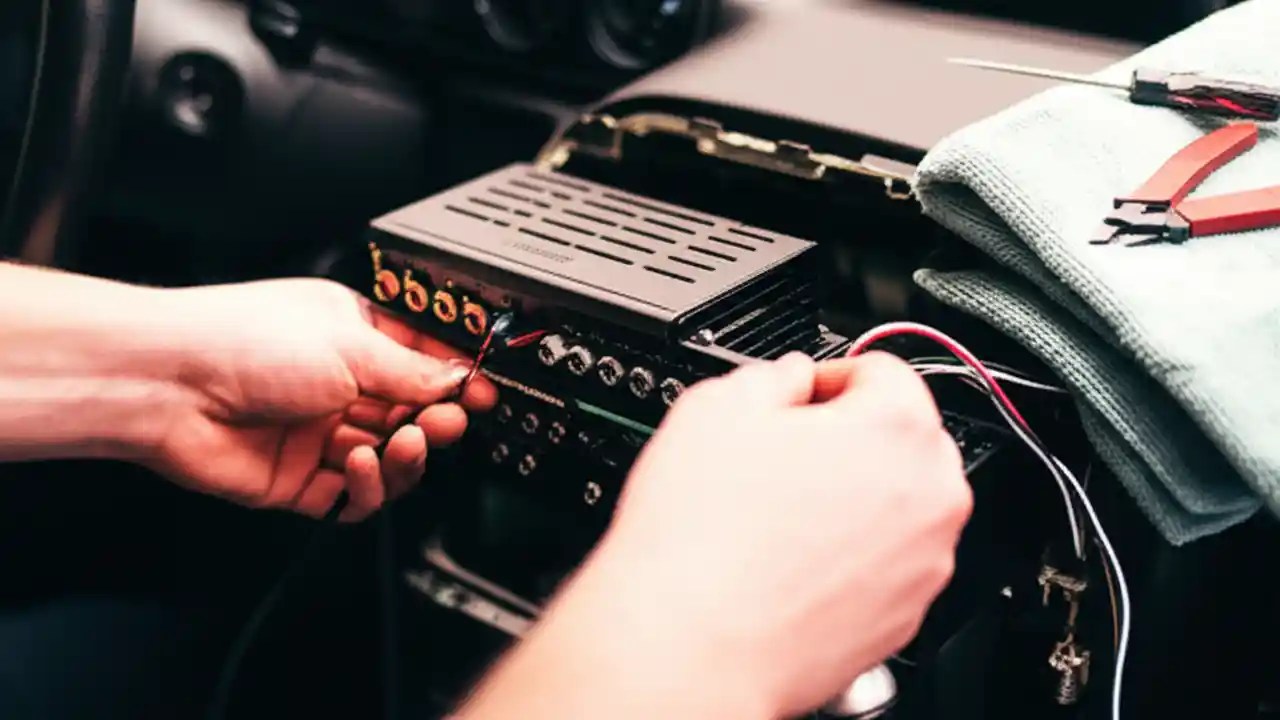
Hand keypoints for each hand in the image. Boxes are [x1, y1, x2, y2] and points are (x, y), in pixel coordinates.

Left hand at [145, 278, 495, 521]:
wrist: (169, 383)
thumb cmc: (243, 339)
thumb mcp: (350, 343)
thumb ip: (413, 369)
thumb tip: (458, 378)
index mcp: (352, 335)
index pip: (422, 360)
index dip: (455, 378)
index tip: (484, 391)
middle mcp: (337, 384)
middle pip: (410, 414)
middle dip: (437, 420)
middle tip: (450, 422)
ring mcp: (317, 433)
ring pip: (388, 459)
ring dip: (407, 456)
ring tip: (407, 444)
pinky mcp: (299, 480)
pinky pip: (353, 496)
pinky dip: (368, 486)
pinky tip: (361, 464)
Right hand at [594, 352, 970, 716]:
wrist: (693, 647)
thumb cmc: (702, 538)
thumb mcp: (718, 406)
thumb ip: (774, 374)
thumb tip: (792, 379)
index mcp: (898, 427)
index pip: (881, 369)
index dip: (827, 378)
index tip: (797, 399)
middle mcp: (931, 497)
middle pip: (901, 439)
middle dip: (847, 440)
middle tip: (778, 459)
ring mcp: (923, 565)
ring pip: (895, 505)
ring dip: (849, 499)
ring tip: (776, 518)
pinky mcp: (903, 617)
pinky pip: (883, 564)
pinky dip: (847, 555)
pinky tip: (787, 561)